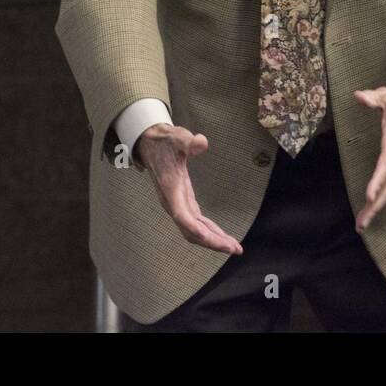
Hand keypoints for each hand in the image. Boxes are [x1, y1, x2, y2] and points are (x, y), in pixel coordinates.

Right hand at [134, 123, 242, 255]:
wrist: (150, 144)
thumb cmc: (164, 141)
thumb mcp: (176, 137)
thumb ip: (188, 141)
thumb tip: (201, 142)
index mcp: (171, 189)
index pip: (181, 214)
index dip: (194, 228)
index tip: (208, 237)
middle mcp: (173, 202)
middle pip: (191, 230)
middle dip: (212, 241)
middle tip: (234, 249)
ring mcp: (178, 204)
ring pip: (194, 230)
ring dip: (213, 240)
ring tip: (234, 247)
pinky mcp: (183, 202)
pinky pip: (197, 223)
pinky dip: (210, 232)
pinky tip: (222, 236)